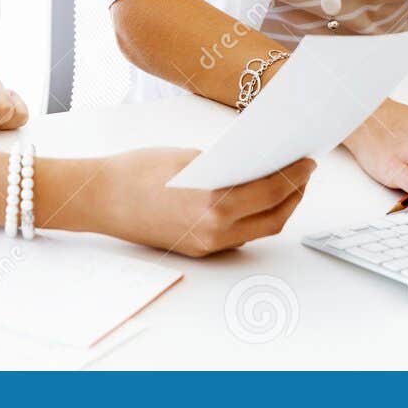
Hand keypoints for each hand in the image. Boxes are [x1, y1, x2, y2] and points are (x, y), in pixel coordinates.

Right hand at [92, 148, 316, 256]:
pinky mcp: (198, 249)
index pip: (272, 191)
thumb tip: (260, 165)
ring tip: (287, 184)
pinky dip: (254, 217)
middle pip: (273, 217)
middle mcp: (215, 232)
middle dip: (294, 194)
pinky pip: (238, 235)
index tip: (308, 160)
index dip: (296, 175)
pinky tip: (257, 197)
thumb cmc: (138, 170)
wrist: (100, 197)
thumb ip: (229, 166)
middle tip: (304, 172)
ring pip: (258, 230)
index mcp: (215, 204)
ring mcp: (207, 245)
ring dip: (277, 208)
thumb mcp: (191, 158)